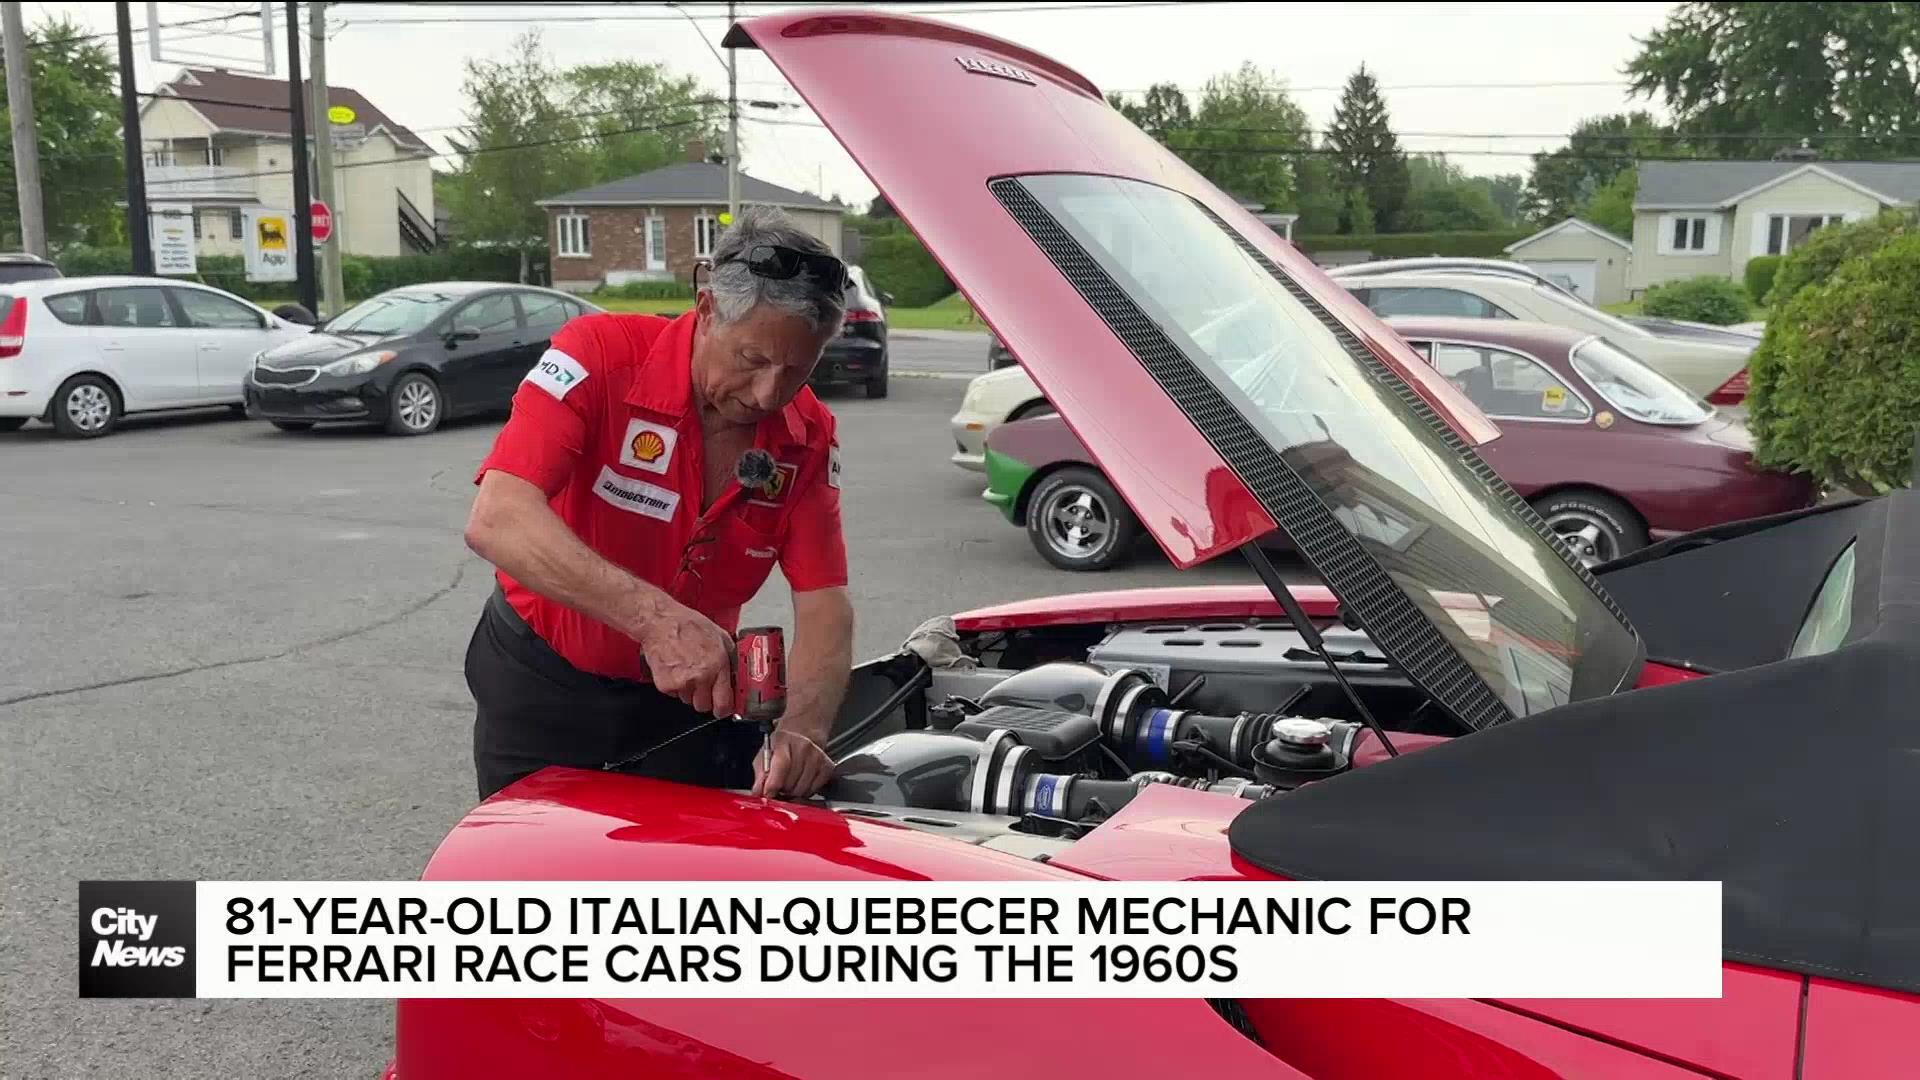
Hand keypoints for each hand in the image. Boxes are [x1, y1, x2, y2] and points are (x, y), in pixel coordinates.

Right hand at [633, 602, 734, 716]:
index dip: (724, 709)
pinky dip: (675, 686)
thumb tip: (736, 675)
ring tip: (686, 670)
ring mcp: (682, 683)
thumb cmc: (688, 625)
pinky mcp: (666, 685)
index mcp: (717, 665)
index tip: (723, 709)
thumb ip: (730, 658)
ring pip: (688, 701)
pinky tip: (675, 669)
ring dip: (689, 691)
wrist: (660, 622)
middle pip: (704, 706)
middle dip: (705, 698)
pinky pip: (674, 695)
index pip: (724, 702)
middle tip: (702, 684)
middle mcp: (701, 676)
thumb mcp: (720, 636)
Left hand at [753, 725, 833, 798]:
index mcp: (784, 741)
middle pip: (791, 782)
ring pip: (802, 789)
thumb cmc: (782, 746)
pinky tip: (801, 782)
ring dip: (793, 792)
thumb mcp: (765, 754)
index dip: (773, 784)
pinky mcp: (827, 767)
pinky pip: (813, 790)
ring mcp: (817, 757)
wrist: (804, 735)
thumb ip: (761, 774)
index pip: (781, 765)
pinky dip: (805, 792)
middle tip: (779, 784)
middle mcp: (803, 747)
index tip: (768, 794)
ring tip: (790, 782)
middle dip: (781, 789)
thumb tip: (758, 791)